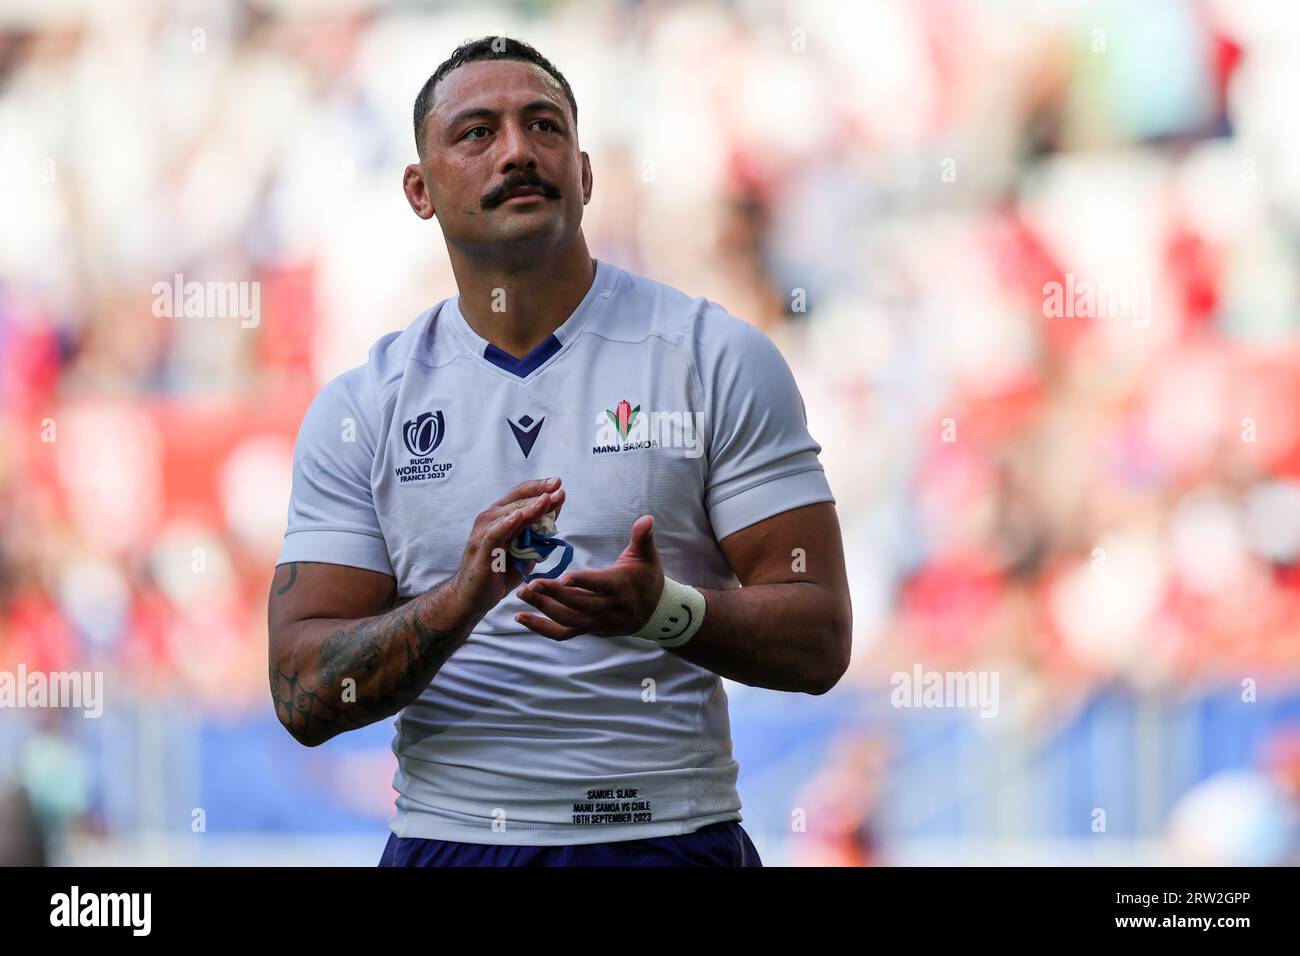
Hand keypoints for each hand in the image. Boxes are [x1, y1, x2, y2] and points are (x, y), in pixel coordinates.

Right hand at [453, 478, 565, 618]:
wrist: (472, 597)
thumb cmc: (499, 572)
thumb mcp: (524, 551)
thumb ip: (537, 533)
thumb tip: (555, 514)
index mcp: (500, 516)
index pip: (520, 494)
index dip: (538, 487)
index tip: (558, 483)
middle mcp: (490, 519)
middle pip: (518, 501)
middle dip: (541, 495)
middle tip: (559, 491)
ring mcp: (484, 533)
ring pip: (509, 514)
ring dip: (530, 507)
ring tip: (547, 500)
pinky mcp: (482, 550)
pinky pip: (495, 534)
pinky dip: (506, 524)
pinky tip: (518, 517)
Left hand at [515, 514, 663, 640]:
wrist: (656, 613)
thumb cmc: (648, 579)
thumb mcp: (648, 557)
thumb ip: (643, 537)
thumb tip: (646, 518)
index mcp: (620, 586)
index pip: (599, 585)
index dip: (582, 582)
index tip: (562, 578)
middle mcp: (608, 608)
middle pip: (578, 604)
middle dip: (553, 595)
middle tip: (530, 584)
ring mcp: (597, 622)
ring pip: (567, 619)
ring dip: (543, 609)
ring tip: (522, 594)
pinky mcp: (589, 629)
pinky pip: (563, 633)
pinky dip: (541, 628)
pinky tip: (522, 618)